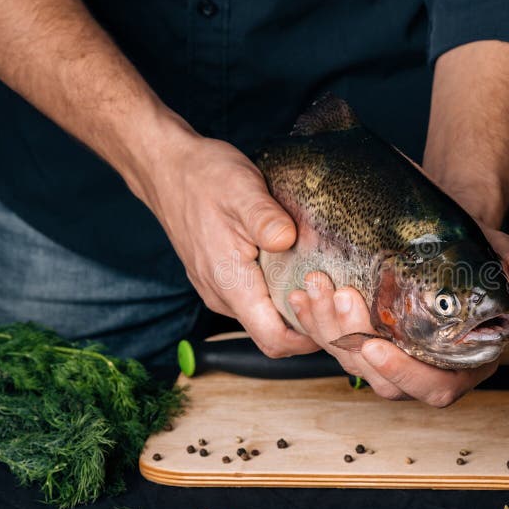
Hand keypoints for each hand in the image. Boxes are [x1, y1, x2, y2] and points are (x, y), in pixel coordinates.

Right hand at [134, 131, 317, 357]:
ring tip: (325, 285)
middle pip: (272, 335)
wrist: (167, 169)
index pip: (273, 340)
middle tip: (340, 300)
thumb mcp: (242, 189)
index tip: (337, 318)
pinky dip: (280, 295)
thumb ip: (266, 218)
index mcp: (231, 283)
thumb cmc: (204, 178)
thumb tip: (289, 239)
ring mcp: (220, 290)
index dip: (308, 339)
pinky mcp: (221, 280)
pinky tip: (299, 271)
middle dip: (308, 326)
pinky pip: (255, 302)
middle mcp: (223, 296)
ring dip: (295, 311)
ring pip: (264, 319)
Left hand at [287, 230, 508, 406]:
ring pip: (349, 359)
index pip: (436, 389)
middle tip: (339, 299)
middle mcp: (421, 366)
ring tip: (315, 289)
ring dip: (326, 329)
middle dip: (353, 344)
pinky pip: (331, 340)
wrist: (439, 238)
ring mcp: (386, 353)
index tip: (377, 347)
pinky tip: (301, 293)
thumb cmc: (471, 254)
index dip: (405, 376)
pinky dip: (312, 320)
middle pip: (382, 380)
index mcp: (461, 362)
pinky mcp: (358, 336)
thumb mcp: (495, 257)